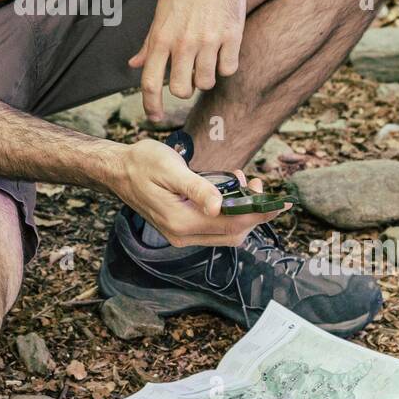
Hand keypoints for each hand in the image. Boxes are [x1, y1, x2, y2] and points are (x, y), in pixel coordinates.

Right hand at [109, 137, 288, 246]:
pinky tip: (227, 189)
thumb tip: (221, 205)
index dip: (259, 213)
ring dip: (241, 211)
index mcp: (180, 221)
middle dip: (253, 213)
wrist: (117, 170)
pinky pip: (213, 227)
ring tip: (242, 182)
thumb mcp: (171, 169)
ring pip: (225, 233)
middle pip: (233, 233)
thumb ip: (197, 188)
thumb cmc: (141, 163)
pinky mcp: (180, 228)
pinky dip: (227, 212)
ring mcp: (180, 234)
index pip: (232, 223)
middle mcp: (181, 235)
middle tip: (259, 185)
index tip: (280, 203)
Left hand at [128, 0, 245, 120]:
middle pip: (180, 90)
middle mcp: (183, 42)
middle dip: (183, 89)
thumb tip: (134, 65)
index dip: (151, 106)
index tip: (154, 117)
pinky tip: (223, 52)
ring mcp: (209, 40)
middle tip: (187, 76)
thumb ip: (149, 44)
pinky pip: (229, 68)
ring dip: (206, 77)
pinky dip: (226, 66)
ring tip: (207, 58)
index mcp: (161, 38)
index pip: (150, 83)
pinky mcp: (232, 35)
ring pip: (207, 82)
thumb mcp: (160, 13)